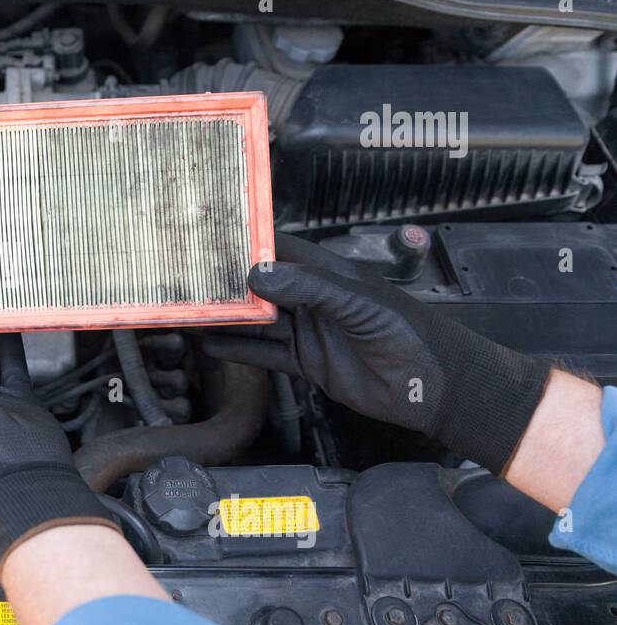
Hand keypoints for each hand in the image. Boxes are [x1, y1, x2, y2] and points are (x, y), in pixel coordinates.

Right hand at [201, 260, 549, 472]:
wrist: (435, 388)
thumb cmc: (409, 334)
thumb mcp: (360, 304)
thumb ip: (311, 288)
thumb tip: (257, 273)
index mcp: (330, 273)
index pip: (282, 249)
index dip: (250, 242)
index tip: (213, 237)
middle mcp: (314, 298)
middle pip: (263, 285)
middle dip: (229, 281)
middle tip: (189, 278)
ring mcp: (309, 331)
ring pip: (259, 320)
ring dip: (229, 317)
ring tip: (190, 312)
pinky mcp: (307, 362)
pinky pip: (266, 353)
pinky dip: (239, 350)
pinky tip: (212, 345)